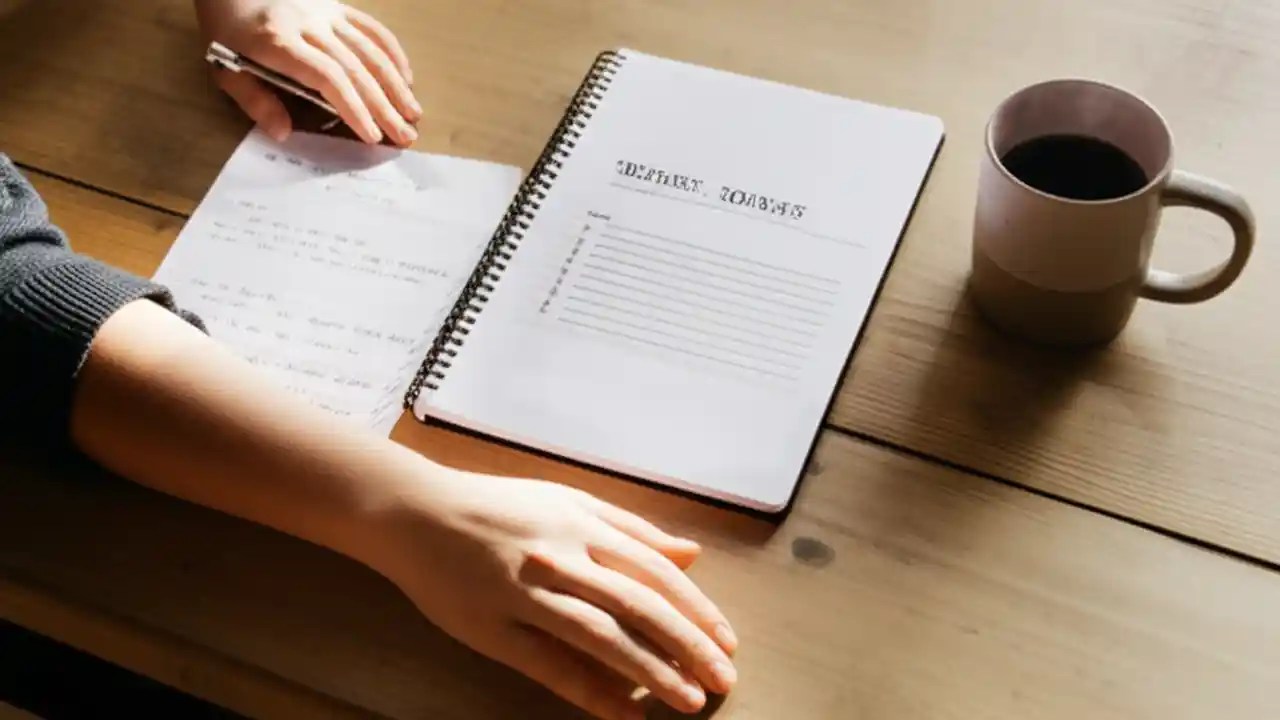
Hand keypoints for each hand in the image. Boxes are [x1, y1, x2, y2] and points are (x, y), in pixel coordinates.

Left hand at [193, 0, 420, 145]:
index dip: (353, 107)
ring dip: (396, 85)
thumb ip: (255, 102)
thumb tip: (284, 133)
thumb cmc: (228, 34)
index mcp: (279, 41)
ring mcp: (327, 13)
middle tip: (405, 136)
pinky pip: (373, 29)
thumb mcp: (225, 70)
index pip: (327, 77)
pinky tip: (407, 78)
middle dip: (384, 106)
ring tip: (414, 114)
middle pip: (355, 68)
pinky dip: (394, 54)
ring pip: (370, 50)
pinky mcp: (338, 7)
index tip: (371, 136)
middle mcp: (309, 24)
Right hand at [376, 469, 738, 719]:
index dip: (696, 608)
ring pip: (600, 633)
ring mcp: (525, 592)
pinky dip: (590, 691)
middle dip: (687, 643)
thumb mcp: (568, 502)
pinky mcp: (492, 627)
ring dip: (651, 669)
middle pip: (637, 602)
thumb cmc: (499, 507)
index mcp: (582, 522)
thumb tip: (691, 553)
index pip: (654, 569)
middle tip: (723, 679)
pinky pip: (548, 664)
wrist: (415, 512)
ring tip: (688, 700)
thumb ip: (631, 528)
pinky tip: (623, 714)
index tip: (727, 641)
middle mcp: (560, 554)